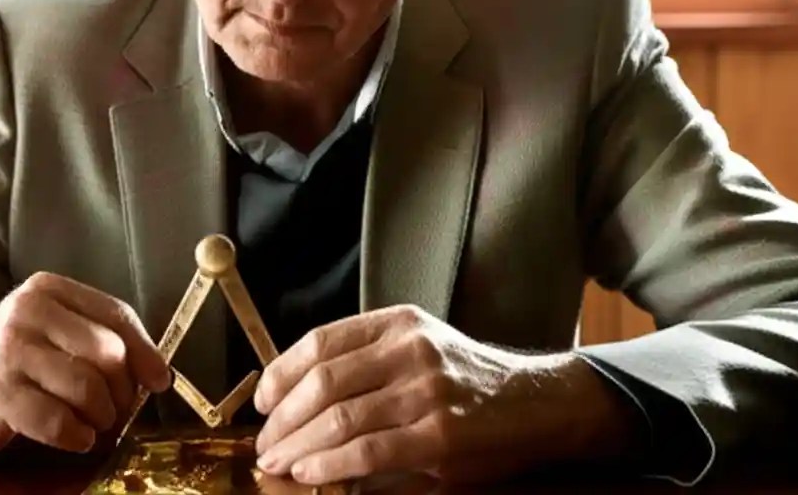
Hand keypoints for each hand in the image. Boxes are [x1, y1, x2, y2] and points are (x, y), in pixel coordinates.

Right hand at [0, 272, 170, 456]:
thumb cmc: (15, 367)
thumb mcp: (54, 336)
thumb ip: (100, 340)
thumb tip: (158, 373)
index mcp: (48, 289)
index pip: (116, 314)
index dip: (146, 351)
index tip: (159, 381)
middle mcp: (27, 310)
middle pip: (108, 353)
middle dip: (122, 391)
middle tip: (115, 411)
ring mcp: (8, 350)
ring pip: (87, 387)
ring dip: (101, 417)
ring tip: (92, 424)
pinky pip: (58, 420)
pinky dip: (76, 435)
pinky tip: (74, 436)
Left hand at [251, 305, 635, 484]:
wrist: (536, 404)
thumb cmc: (466, 381)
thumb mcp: (419, 348)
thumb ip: (366, 362)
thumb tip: (295, 401)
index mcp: (398, 323)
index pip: (319, 342)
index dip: (279, 375)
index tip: (261, 403)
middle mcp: (410, 350)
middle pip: (322, 382)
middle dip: (282, 419)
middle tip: (263, 443)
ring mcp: (425, 392)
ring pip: (338, 419)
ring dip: (297, 446)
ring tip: (278, 462)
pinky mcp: (439, 437)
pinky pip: (367, 452)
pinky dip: (328, 465)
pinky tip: (309, 473)